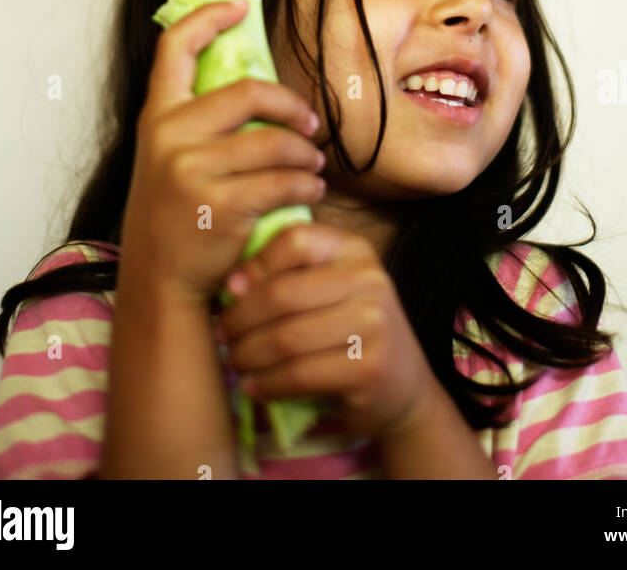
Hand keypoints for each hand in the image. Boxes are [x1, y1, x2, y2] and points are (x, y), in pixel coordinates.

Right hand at [118, 0, 325, 305]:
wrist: (161, 281)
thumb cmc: (174, 216)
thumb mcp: (168, 158)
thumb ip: (197, 122)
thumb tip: (254, 86)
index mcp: (157, 116)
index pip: (175, 47)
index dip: (208, 17)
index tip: (239, 5)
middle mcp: (169, 135)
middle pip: (249, 92)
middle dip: (292, 106)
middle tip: (311, 125)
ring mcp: (192, 169)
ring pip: (275, 140)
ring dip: (306, 154)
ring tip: (313, 166)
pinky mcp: (220, 204)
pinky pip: (284, 180)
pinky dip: (307, 184)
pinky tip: (311, 191)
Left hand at [217, 223, 438, 441]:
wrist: (403, 384)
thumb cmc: (352, 329)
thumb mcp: (334, 288)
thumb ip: (294, 275)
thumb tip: (232, 284)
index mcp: (355, 251)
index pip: (296, 240)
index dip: (255, 263)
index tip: (230, 289)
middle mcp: (369, 280)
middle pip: (283, 293)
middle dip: (241, 318)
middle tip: (223, 335)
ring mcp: (373, 324)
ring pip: (287, 338)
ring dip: (249, 354)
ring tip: (235, 361)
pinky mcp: (368, 368)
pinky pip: (300, 374)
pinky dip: (268, 383)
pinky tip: (255, 386)